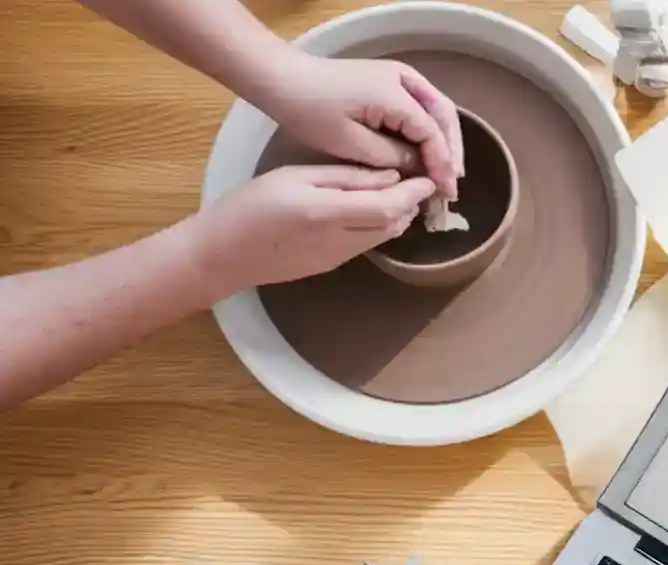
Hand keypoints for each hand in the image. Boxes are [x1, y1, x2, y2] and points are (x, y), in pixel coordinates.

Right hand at [191, 165, 435, 293]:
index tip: (426, 177)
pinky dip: (379, 225)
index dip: (412, 193)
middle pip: (392, 225)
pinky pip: (366, 244)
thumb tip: (387, 175)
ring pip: (383, 237)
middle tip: (417, 180)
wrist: (222, 255)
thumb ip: (343, 177)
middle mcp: (338, 241)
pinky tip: (371, 208)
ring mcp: (337, 259)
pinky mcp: (332, 266)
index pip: (387, 206)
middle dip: (411, 204)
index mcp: (325, 213)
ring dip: (397, 216)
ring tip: (398, 192)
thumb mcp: (293, 177)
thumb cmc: (249, 206)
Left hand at [257, 53, 463, 198]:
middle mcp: (405, 79)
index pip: (431, 133)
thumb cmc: (310, 111)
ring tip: (446, 174)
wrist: (284, 78)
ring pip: (437, 110)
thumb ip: (390, 156)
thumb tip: (420, 170)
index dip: (441, 165)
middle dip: (451, 153)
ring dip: (444, 142)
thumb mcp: (349, 142)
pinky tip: (428, 154)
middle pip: (444, 117)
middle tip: (452, 187)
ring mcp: (400, 77)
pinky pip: (421, 108)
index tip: (445, 193)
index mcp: (395, 93)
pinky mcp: (391, 81)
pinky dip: (429, 132)